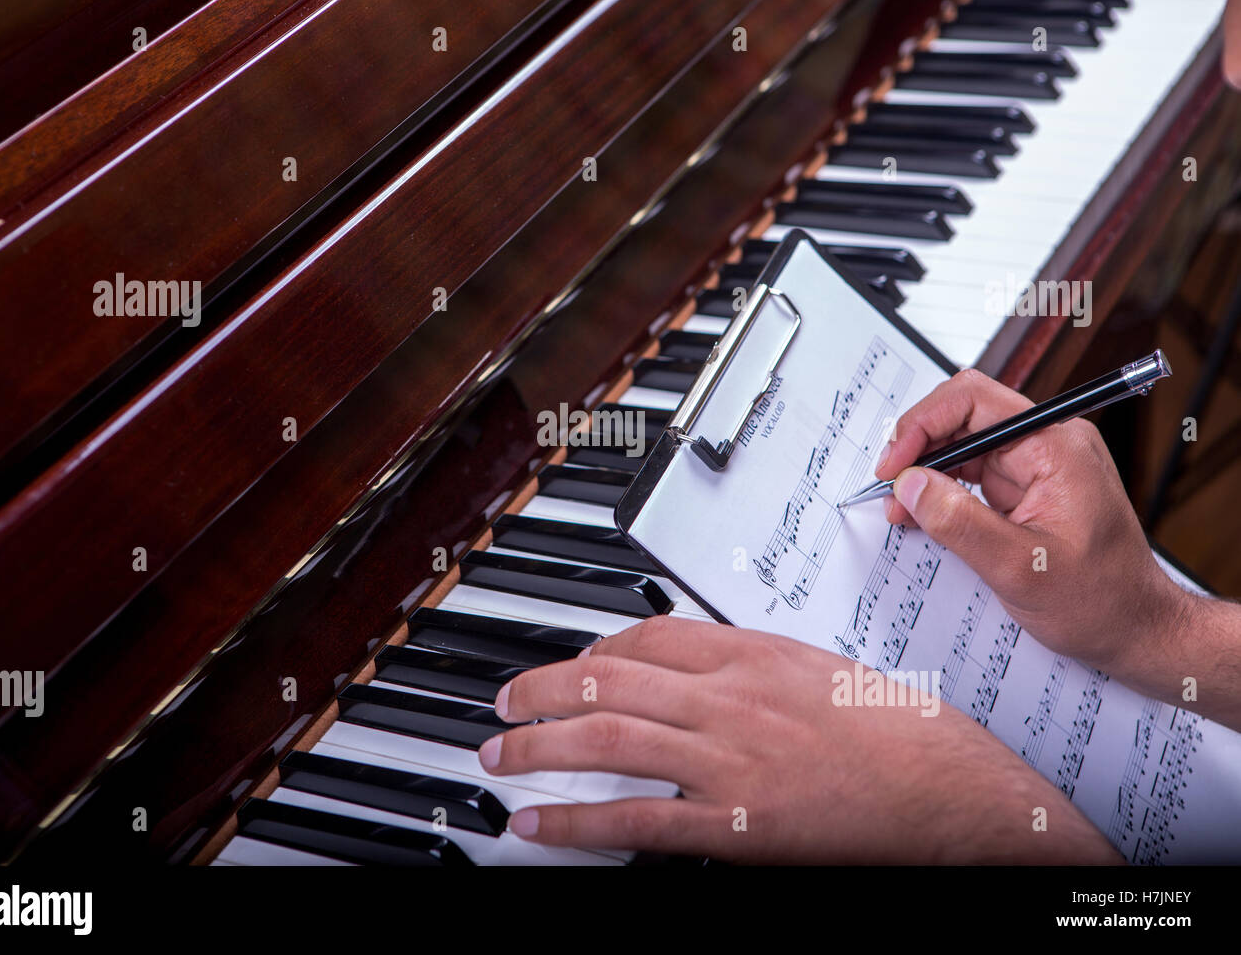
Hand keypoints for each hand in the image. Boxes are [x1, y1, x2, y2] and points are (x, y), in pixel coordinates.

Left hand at [480, 616, 1121, 862]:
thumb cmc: (907, 735)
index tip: (575, 662)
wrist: (957, 796)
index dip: (596, 648)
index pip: (648, 634)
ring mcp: (727, 760)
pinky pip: (634, 818)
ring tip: (500, 752)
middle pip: (608, 680)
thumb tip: (709, 670)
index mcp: (756, 653)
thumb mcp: (827, 671)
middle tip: (507, 700)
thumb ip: (758, 666)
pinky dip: (574, 821)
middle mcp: (731, 698)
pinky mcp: (734, 824)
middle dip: (542, 689)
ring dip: (539, 744)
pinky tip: (538, 823)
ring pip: (605, 739)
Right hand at [873, 369, 1188, 682]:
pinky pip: (973, 470)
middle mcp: (1048, 443)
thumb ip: (959, 522)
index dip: (922, 425)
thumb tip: (909, 485)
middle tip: (891, 490)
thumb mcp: (1019, 568)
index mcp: (1056, 447)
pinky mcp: (1027, 485)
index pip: (973, 401)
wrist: (1135, 627)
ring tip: (903, 509)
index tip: (895, 465)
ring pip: (963, 442)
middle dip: (918, 448)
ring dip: (926, 471)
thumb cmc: (1099, 601)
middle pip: (963, 415)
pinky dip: (941, 489)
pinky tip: (925, 514)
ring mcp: (1037, 462)